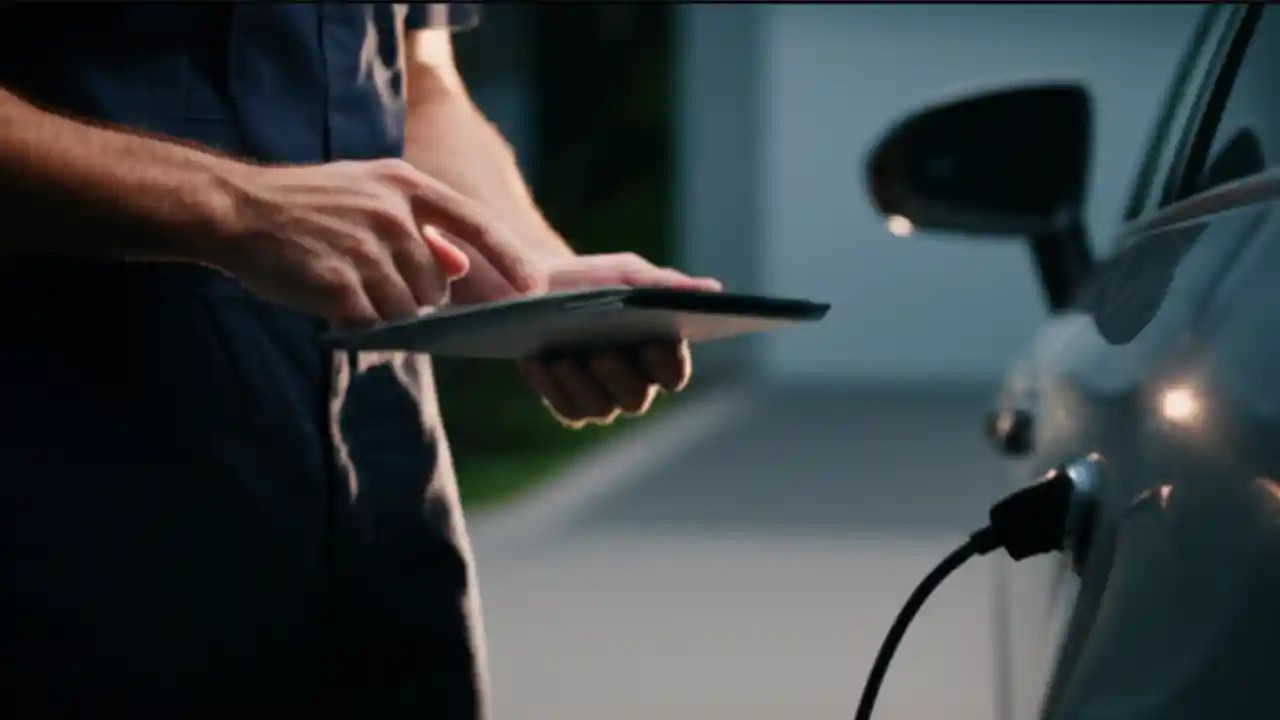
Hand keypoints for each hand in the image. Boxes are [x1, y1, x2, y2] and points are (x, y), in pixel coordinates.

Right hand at [211, 159, 543, 326]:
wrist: (236, 210)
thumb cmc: (308, 208)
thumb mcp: (369, 198)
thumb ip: (421, 230)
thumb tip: (462, 268)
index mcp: (404, 185)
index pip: (475, 224)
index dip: (509, 258)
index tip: (534, 287)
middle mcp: (391, 213)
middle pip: (436, 285)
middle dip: (414, 297)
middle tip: (373, 284)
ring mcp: (364, 247)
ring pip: (406, 310)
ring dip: (383, 313)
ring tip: (346, 288)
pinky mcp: (337, 281)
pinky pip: (372, 323)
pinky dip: (359, 324)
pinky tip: (334, 305)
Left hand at [516, 253, 722, 426]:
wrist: (537, 287)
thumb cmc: (593, 282)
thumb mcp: (626, 275)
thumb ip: (665, 285)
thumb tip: (712, 291)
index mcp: (658, 355)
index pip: (674, 373)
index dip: (668, 363)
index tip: (655, 340)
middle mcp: (634, 385)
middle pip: (636, 399)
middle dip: (618, 378)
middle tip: (601, 353)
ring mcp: (600, 398)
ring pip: (600, 409)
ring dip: (581, 385)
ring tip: (562, 358)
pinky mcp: (566, 404)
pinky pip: (563, 408)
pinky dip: (549, 386)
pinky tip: (535, 362)